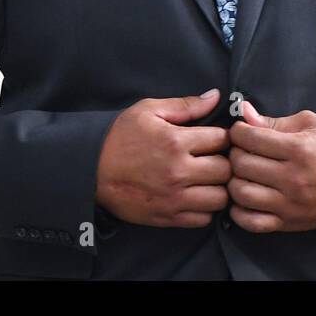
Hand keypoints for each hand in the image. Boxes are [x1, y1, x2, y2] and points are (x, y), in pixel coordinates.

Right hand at [94, 89, 231, 227]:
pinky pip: (203, 219)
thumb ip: (185, 105)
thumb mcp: (148, 110)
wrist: (90, 171)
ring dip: (218, 188)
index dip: (223, 137)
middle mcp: (178, 172)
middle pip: (225, 170)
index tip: (216, 139)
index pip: (222, 140)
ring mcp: (174, 198)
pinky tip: (196, 196)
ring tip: (208, 179)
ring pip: (220, 198)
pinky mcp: (167, 218)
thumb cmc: (119, 137)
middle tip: (215, 159)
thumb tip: (215, 97)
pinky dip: (205, 208)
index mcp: (176, 141)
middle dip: (224, 162)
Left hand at [225, 101, 315, 232]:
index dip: (238, 132)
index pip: (250, 138)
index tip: (240, 132)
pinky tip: (243, 199)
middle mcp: (293, 178)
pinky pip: (251, 222)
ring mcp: (290, 204)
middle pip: (242, 165)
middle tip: (240, 151)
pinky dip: (239, 212)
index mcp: (299, 149)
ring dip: (234, 181)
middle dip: (234, 154)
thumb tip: (244, 112)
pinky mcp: (288, 222)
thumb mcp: (309, 125)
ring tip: (241, 174)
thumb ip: (274, 121)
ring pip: (242, 193)